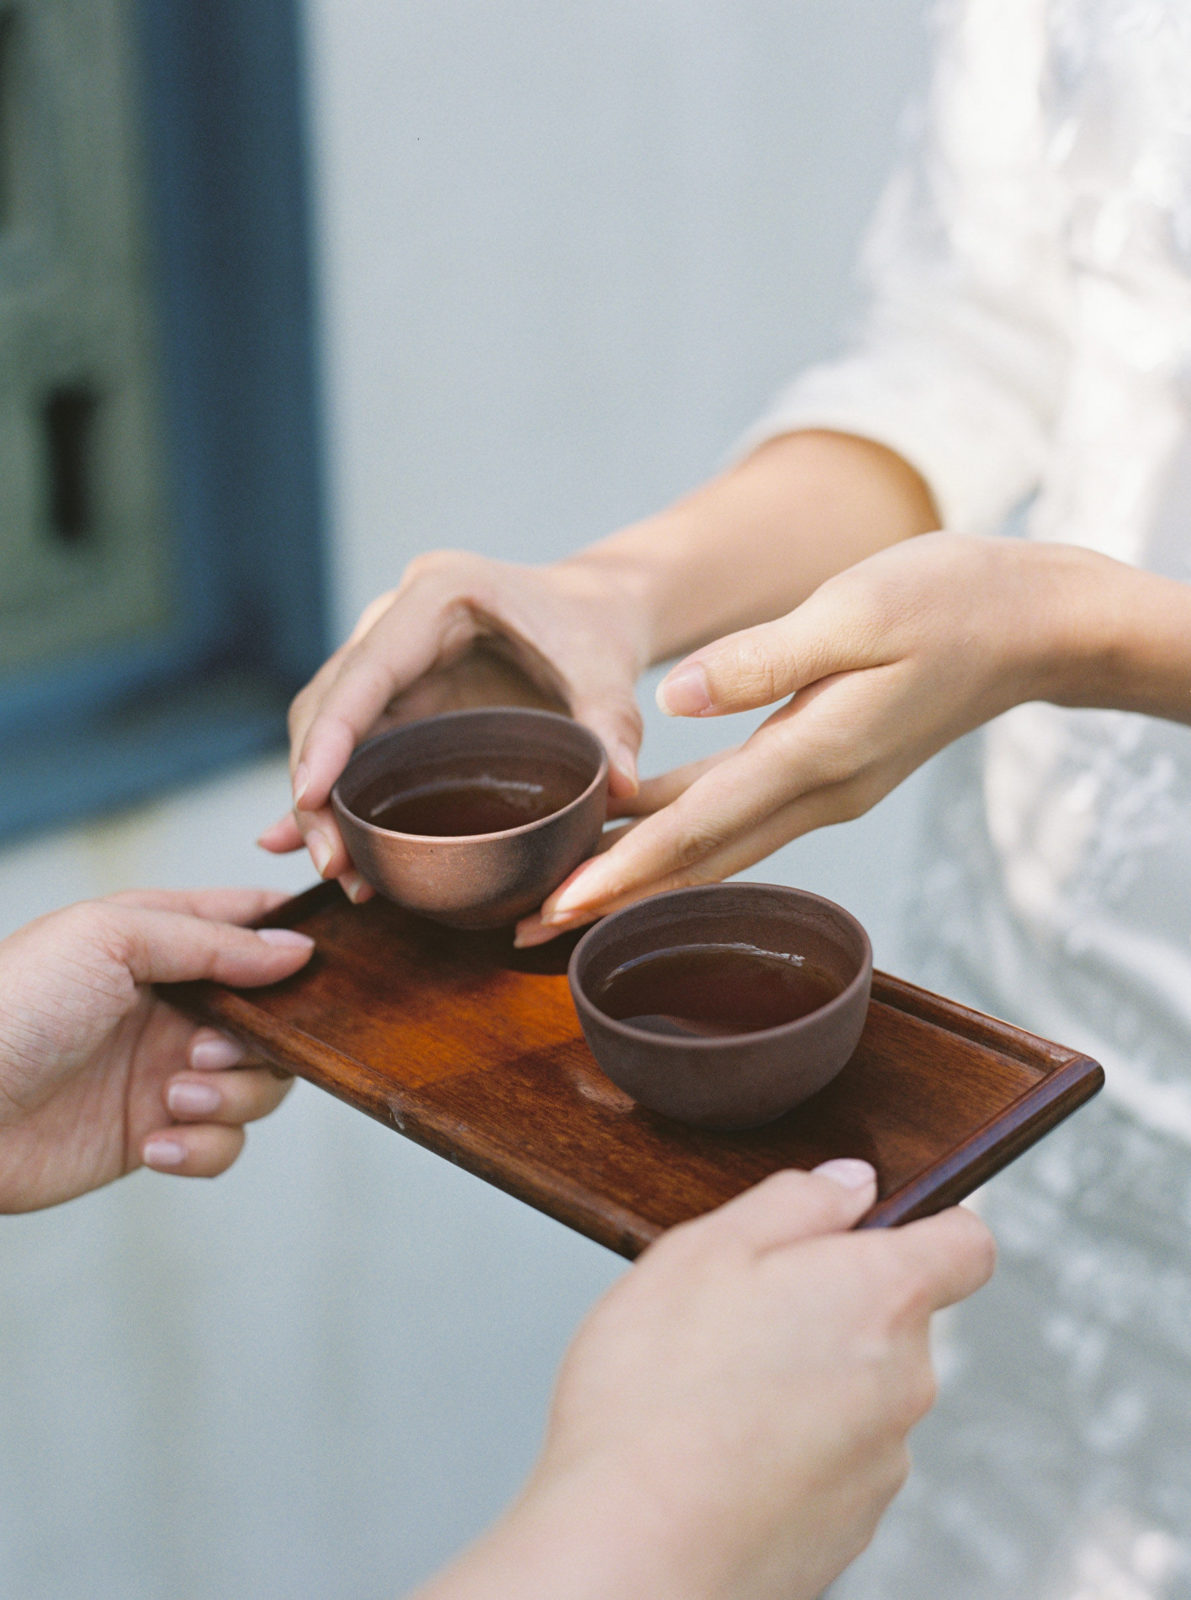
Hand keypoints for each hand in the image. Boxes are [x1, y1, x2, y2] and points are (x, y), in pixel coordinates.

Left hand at [0, 889, 314, 1211]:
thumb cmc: (12, 1007)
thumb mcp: (111, 939)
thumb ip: (210, 940)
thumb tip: (295, 951)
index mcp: (159, 942)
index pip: (249, 925)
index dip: (294, 938)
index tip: (323, 959)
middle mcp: (172, 1005)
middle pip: (274, 1016)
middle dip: (263, 1038)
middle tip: (205, 1047)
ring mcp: (165, 1071)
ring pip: (260, 1084)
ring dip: (232, 1095)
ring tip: (172, 1097)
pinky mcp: (154, 1134)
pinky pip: (223, 1144)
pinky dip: (205, 1147)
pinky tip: (155, 1143)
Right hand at [257, 550, 653, 896]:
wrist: (593, 609)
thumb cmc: (594, 628)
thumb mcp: (608, 668)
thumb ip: (613, 722)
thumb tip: (617, 788)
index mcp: (439, 595)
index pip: (367, 669)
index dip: (332, 733)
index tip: (311, 796)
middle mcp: (395, 621)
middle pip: (328, 702)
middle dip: (316, 783)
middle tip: (330, 861)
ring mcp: (389, 661)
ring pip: (328, 729)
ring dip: (322, 801)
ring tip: (336, 872)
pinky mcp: (397, 697)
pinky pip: (352, 748)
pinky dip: (340, 799)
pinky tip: (327, 852)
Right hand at [416, 1162, 994, 1599]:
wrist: (634, 1551)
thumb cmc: (656, 1397)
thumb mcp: (705, 1249)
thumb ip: (793, 1201)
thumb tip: (850, 1183)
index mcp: (881, 1296)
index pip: (965, 1243)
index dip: (926, 1223)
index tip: (867, 1226)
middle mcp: (904, 1382)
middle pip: (893, 1319)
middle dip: (828, 1305)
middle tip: (737, 1310)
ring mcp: (882, 1465)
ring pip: (858, 1391)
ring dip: (805, 1379)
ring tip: (712, 1388)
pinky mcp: (849, 1530)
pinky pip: (832, 1460)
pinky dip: (788, 1449)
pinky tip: (717, 1449)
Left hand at [521, 532, 1070, 940]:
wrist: (1031, 625)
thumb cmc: (949, 601)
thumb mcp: (855, 611)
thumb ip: (763, 659)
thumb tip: (673, 699)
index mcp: (815, 754)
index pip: (699, 827)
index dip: (623, 870)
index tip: (558, 907)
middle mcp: (817, 791)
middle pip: (697, 862)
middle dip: (613, 901)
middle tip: (528, 931)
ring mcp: (825, 790)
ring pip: (716, 849)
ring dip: (641, 879)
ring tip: (567, 900)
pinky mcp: (827, 772)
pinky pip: (738, 820)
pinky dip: (681, 839)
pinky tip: (636, 837)